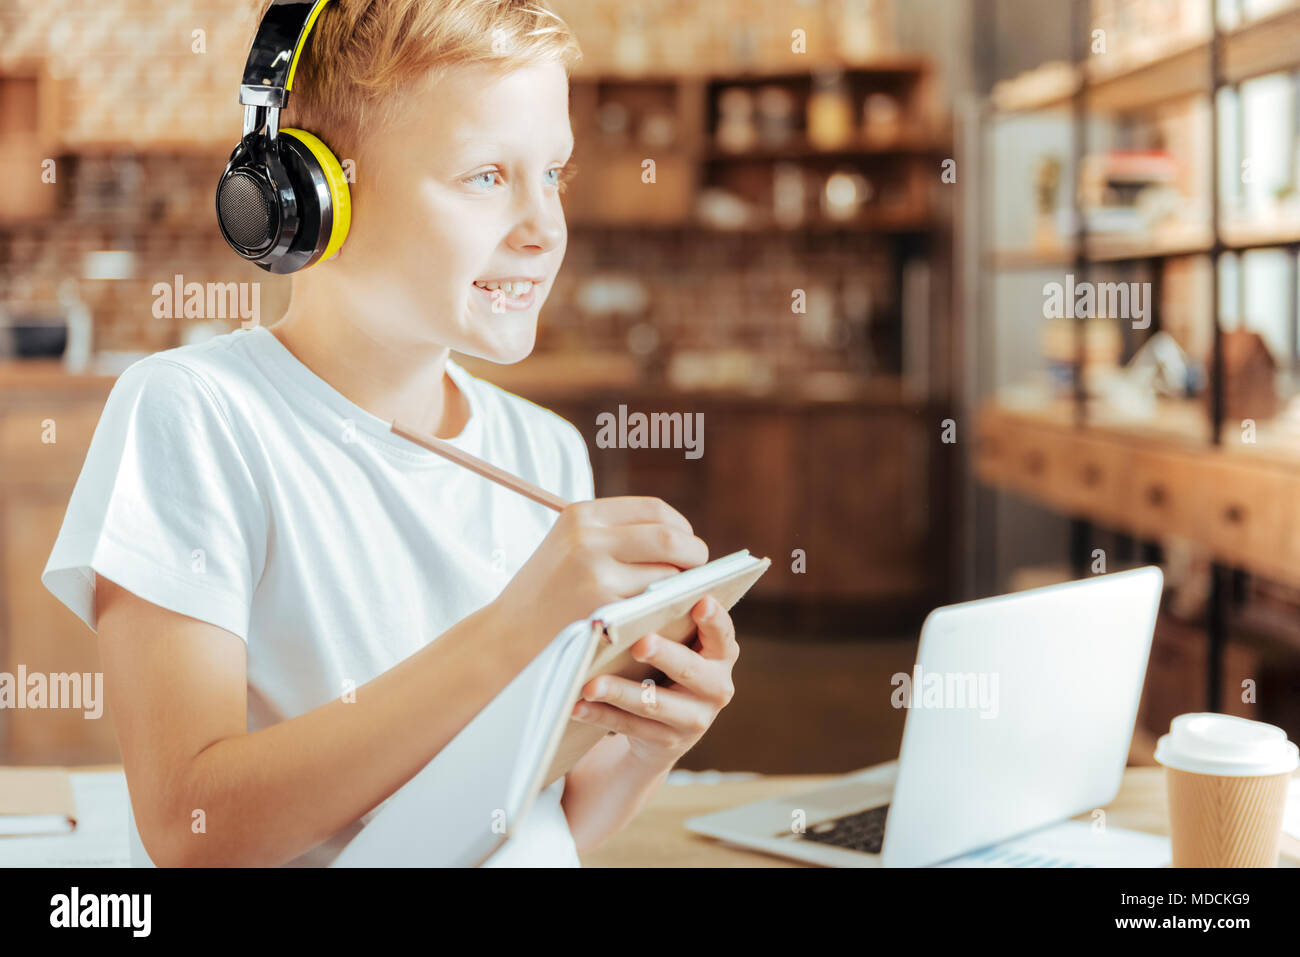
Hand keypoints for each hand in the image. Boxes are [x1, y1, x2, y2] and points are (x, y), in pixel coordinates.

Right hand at [493, 497, 708, 653]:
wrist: (504, 640)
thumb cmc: (544, 595)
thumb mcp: (568, 546)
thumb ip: (614, 535)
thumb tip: (680, 538)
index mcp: (582, 515)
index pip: (655, 510)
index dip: (682, 528)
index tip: (686, 546)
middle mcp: (589, 539)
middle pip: (671, 539)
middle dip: (694, 557)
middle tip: (697, 574)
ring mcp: (597, 576)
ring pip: (669, 576)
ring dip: (683, 589)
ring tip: (678, 598)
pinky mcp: (604, 612)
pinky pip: (657, 607)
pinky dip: (670, 612)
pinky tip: (665, 618)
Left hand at [570, 595, 737, 768]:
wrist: (672, 725)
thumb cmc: (671, 665)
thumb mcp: (684, 646)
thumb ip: (673, 626)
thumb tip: (635, 603)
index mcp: (722, 656)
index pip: (723, 634)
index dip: (714, 619)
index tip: (701, 602)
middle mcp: (716, 688)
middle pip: (690, 670)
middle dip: (664, 656)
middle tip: (640, 644)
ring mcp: (694, 719)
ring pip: (654, 703)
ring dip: (620, 692)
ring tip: (591, 684)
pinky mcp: (667, 741)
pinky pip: (630, 726)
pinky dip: (601, 715)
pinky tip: (578, 706)